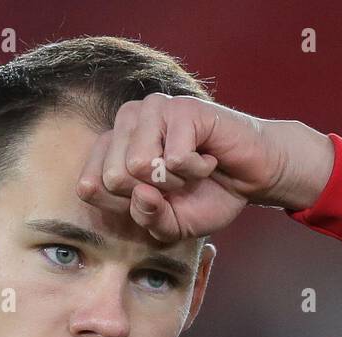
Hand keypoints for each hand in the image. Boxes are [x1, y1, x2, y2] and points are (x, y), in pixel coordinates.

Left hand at [75, 93, 334, 242]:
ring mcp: (152, 109)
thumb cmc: (207, 196)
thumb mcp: (171, 224)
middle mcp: (127, 122)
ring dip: (174, 181)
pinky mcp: (181, 107)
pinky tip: (208, 157)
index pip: (90, 186)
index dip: (126, 207)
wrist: (251, 177)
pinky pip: (174, 159)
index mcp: (112, 147)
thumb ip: (148, 218)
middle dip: (153, 193)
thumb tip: (141, 194)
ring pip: (139, 164)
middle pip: (113, 177)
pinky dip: (197, 170)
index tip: (155, 199)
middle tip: (177, 182)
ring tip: (190, 168)